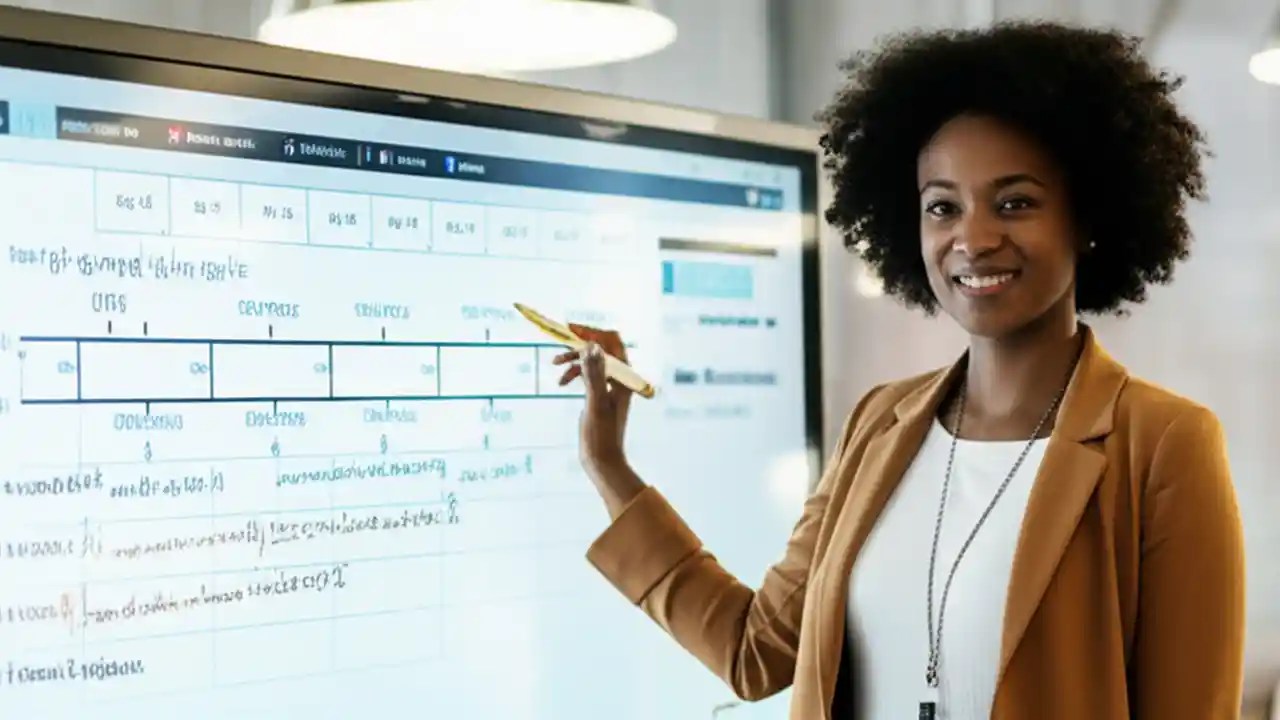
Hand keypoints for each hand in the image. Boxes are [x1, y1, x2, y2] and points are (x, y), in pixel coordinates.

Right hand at [553, 324, 632, 480]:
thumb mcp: (596, 402)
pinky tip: (562, 382)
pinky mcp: (599, 394)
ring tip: (555, 365)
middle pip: (599, 348)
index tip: (570, 329)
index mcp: (624, 376)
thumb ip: (594, 374)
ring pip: (590, 361)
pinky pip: (586, 374)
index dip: (592, 331)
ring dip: (572, 360)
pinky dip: (573, 374)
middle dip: (578, 345)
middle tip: (558, 342)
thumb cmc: (602, 435)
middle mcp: (619, 378)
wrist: (602, 461)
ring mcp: (609, 386)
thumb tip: (591, 346)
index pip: (612, 341)